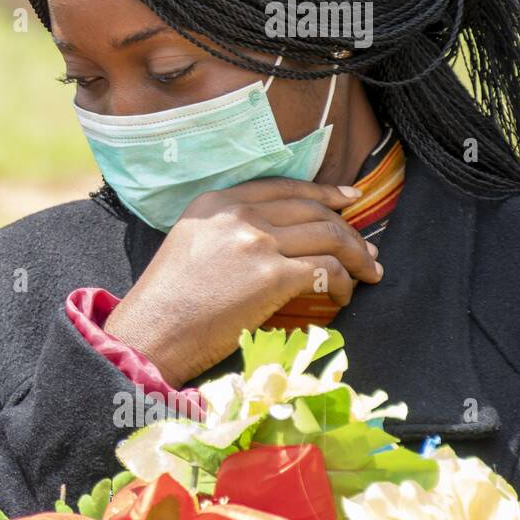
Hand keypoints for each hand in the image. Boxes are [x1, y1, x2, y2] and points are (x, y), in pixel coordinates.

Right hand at [102, 178, 382, 388]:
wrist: (151, 332)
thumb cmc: (166, 301)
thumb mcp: (190, 244)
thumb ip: (227, 230)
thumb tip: (276, 239)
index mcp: (215, 202)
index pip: (283, 187)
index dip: (323, 192)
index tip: (349, 200)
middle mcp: (237, 214)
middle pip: (313, 210)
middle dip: (349, 230)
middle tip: (367, 250)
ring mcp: (256, 243)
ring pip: (328, 237)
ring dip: (356, 257)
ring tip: (368, 274)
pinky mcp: (272, 276)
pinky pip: (327, 271)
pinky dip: (344, 283)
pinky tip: (343, 296)